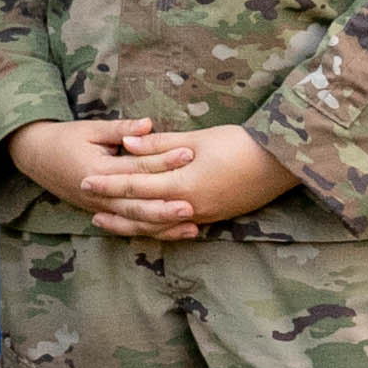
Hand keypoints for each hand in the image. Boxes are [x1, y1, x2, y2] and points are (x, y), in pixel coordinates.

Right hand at [14, 118, 184, 237]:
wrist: (35, 156)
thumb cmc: (64, 138)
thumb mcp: (90, 129)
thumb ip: (120, 129)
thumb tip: (149, 124)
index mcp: (96, 171)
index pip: (135, 168)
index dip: (163, 161)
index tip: (188, 154)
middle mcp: (98, 195)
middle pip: (137, 204)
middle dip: (165, 207)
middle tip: (193, 205)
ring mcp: (99, 208)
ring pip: (135, 222)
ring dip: (163, 226)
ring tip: (192, 226)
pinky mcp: (102, 213)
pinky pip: (130, 227)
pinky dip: (152, 231)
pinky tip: (174, 232)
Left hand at [102, 124, 296, 239]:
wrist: (284, 164)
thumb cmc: (242, 144)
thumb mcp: (199, 139)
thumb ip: (160, 145)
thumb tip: (128, 144)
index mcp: (183, 185)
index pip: (136, 186)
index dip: (108, 184)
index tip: (84, 181)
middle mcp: (190, 206)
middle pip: (141, 211)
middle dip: (112, 206)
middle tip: (85, 200)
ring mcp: (203, 216)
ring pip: (157, 225)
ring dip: (129, 223)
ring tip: (106, 220)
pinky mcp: (214, 218)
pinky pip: (176, 227)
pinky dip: (156, 227)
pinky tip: (145, 225)